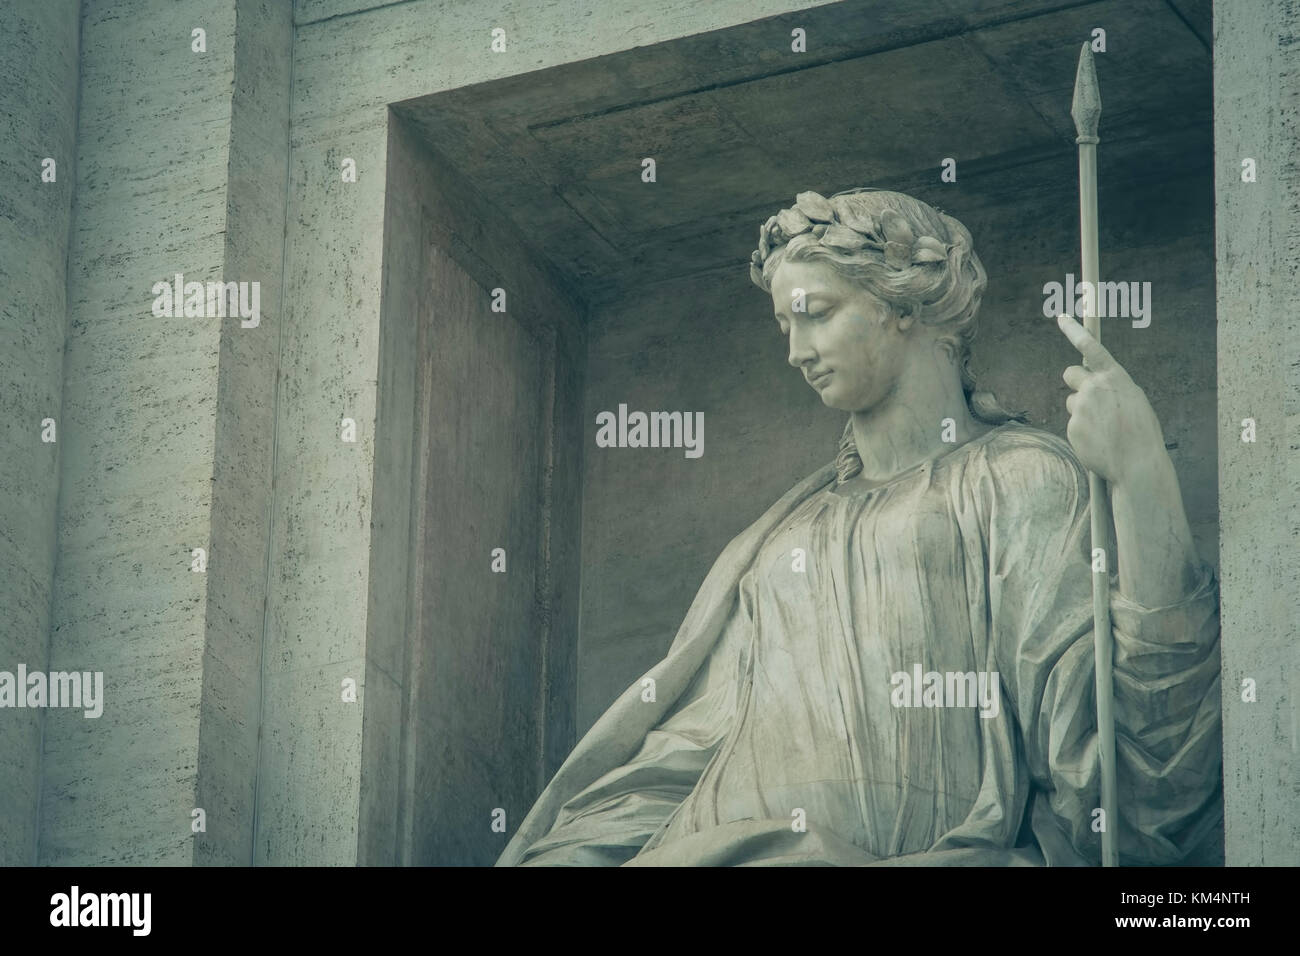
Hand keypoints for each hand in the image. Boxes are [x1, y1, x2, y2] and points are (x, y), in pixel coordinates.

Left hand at [1056, 314, 1165, 486]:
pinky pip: (1073, 424)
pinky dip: (1083, 432)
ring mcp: (1080, 408)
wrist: (1137, 463)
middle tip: (1087, 396)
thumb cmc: (1140, 432)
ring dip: (1082, 412)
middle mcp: (1094, 388)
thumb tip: (1092, 385)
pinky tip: (1099, 442)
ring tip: (1103, 429)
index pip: (1090, 347)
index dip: (1074, 331)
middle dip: (1075, 382)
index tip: (1060, 318)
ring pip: (1071, 403)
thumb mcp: (1133, 400)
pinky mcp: (1071, 427)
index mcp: (1115, 377)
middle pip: (1070, 373)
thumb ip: (1112, 387)